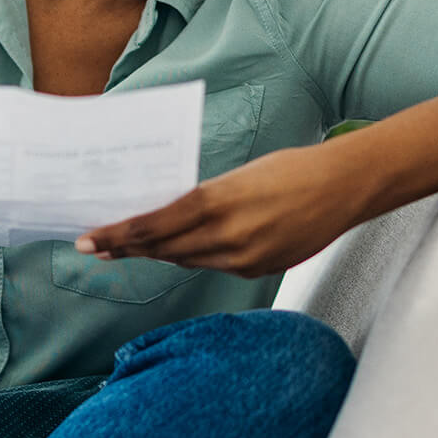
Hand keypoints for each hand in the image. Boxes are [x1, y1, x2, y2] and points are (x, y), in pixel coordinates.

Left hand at [74, 142, 369, 278]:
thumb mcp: (238, 176)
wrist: (346, 187)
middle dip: (127, 248)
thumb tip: (169, 215)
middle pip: (164, 248)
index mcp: (219, 202)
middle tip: (94, 247)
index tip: (91, 238)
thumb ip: (204, 199)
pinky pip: (215, 266)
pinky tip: (176, 250)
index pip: (155, 224)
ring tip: (125, 250)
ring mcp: (246, 258)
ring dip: (156, 254)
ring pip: (187, 260)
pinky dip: (193, 256)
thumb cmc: (293, 168)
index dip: (120, 234)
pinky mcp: (260, 270)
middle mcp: (229, 236)